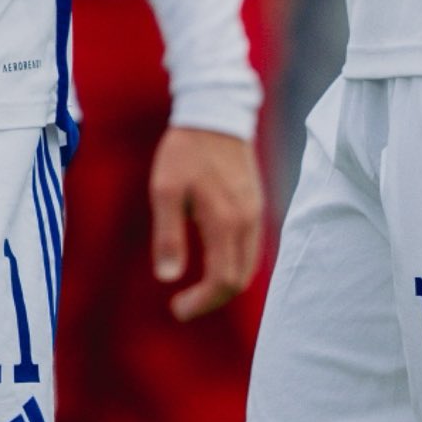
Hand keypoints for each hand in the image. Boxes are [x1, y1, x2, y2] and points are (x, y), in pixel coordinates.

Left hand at [149, 125, 264, 321]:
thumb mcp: (165, 190)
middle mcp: (247, 223)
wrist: (216, 112)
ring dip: (226, 283)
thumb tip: (168, 277)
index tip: (177, 309)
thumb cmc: (185, 151)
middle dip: (212, 299)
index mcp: (225, 223)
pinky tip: (214, 258)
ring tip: (198, 286)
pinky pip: (251, 247)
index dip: (201, 303)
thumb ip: (168, 235)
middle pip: (239, 280)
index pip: (222, 281)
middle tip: (184, 304)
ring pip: (249, 265)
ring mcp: (255, 213)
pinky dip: (235, 264)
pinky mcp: (255, 203)